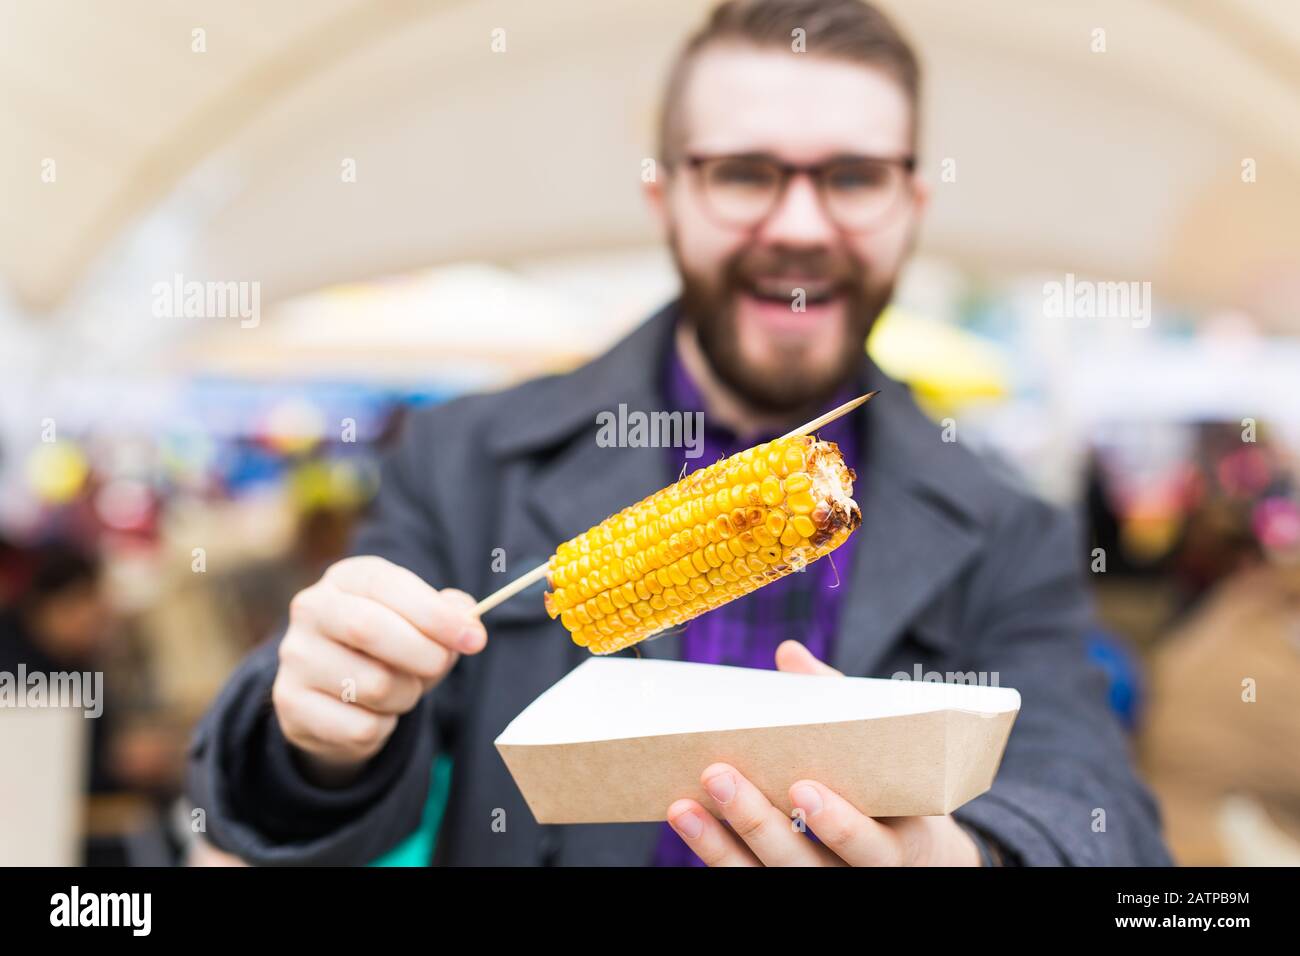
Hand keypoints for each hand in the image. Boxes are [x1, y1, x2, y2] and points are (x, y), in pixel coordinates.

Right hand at [272, 556, 486, 784]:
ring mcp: (295, 659)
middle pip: (371, 629)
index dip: (435, 613)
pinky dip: (384, 727)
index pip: (388, 584)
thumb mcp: (419, 623)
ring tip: (400, 689)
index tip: (474, 638)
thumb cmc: (388, 650)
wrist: (334, 699)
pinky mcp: (291, 707)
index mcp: (346, 578)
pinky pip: (362, 727)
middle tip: (440, 666)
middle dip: (423, 654)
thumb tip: (467, 618)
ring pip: (374, 684)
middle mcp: (311, 610)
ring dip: (406, 695)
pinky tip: (373, 714)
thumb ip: (447, 614)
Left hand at [664, 640, 982, 866]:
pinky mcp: (784, 890)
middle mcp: (855, 877)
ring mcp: (818, 886)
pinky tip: (687, 820)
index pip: (869, 844)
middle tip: (719, 776)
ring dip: (720, 845)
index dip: (839, 824)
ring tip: (683, 807)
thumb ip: (837, 704)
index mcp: (896, 845)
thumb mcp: (881, 754)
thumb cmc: (889, 792)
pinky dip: (714, 851)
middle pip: (804, 864)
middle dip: (757, 822)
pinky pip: (744, 878)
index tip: (802, 788)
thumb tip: (788, 653)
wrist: (906, 857)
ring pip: (768, 876)